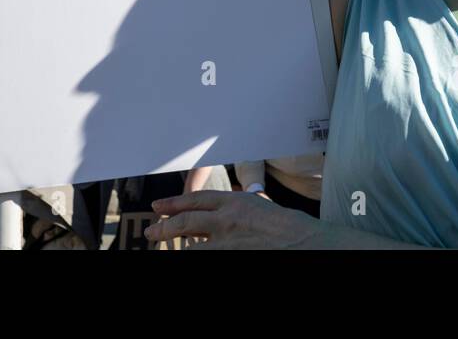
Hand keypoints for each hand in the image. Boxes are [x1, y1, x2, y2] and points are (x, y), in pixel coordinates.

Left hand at [145, 190, 318, 248]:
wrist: (305, 241)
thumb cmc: (290, 226)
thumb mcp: (260, 207)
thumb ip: (240, 208)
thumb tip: (224, 213)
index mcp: (235, 201)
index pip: (197, 200)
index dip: (175, 203)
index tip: (158, 206)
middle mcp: (227, 218)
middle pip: (186, 220)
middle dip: (165, 225)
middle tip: (151, 230)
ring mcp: (227, 240)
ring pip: (190, 243)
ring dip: (172, 243)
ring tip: (157, 244)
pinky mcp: (230, 255)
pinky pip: (203, 256)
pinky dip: (193, 254)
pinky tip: (183, 255)